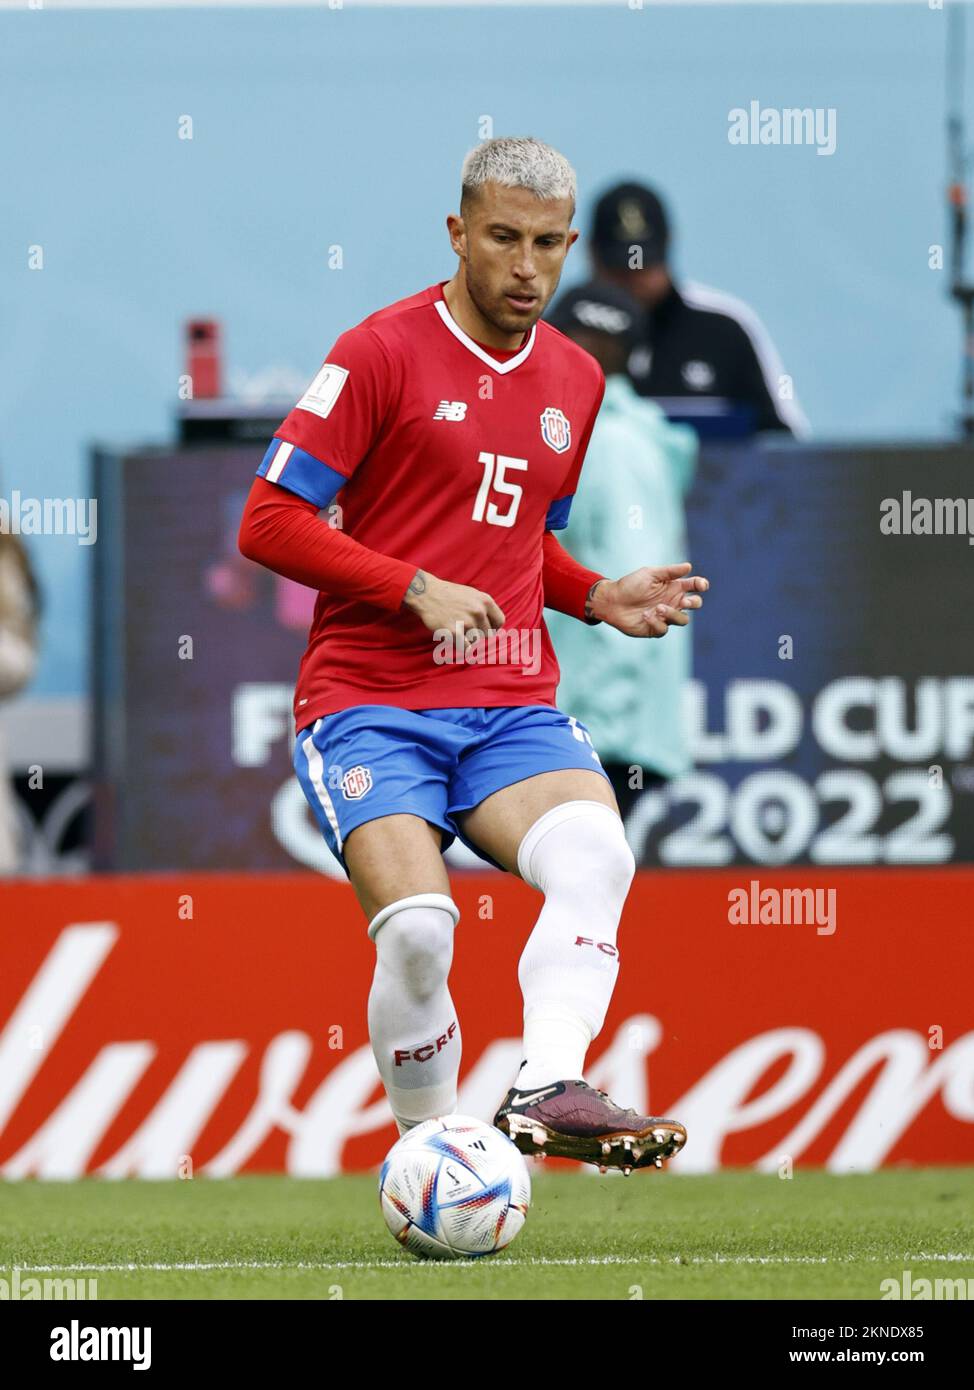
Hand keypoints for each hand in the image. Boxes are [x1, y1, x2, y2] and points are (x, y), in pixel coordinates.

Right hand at [402, 569, 504, 639]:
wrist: (426, 594)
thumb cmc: (449, 595)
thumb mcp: (472, 594)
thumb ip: (484, 607)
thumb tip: (496, 625)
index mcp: (485, 600)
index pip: (500, 621)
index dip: (493, 627)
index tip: (485, 629)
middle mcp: (479, 611)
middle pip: (487, 634)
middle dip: (478, 633)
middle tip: (465, 628)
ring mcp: (467, 622)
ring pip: (475, 641)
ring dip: (467, 638)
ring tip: (456, 628)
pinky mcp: (454, 632)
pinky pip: (465, 648)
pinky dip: (461, 646)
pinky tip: (454, 639)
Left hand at [591, 563, 708, 636]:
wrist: (611, 601)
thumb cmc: (630, 585)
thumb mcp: (650, 574)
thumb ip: (669, 572)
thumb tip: (689, 566)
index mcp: (673, 587)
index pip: (694, 586)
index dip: (701, 585)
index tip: (700, 585)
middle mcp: (672, 602)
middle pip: (694, 604)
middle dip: (694, 603)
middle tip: (684, 601)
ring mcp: (665, 616)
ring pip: (682, 620)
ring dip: (673, 614)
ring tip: (658, 608)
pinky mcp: (655, 628)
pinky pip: (664, 629)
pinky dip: (656, 622)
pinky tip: (645, 615)